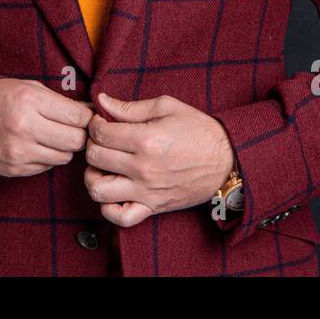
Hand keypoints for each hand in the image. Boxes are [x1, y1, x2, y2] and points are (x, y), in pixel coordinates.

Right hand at [0, 78, 93, 177]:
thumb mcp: (25, 87)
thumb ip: (58, 99)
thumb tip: (91, 111)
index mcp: (29, 101)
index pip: (78, 116)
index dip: (87, 116)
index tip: (86, 115)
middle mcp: (25, 127)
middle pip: (76, 141)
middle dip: (79, 134)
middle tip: (73, 128)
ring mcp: (19, 152)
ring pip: (64, 157)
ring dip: (63, 147)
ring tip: (52, 135)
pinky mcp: (14, 169)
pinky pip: (47, 166)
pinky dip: (47, 157)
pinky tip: (36, 145)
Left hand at [83, 93, 234, 227]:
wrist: (227, 160)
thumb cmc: (198, 130)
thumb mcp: (167, 107)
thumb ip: (130, 107)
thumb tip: (102, 101)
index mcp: (146, 139)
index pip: (100, 133)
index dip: (94, 124)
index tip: (101, 122)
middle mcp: (143, 168)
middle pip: (95, 158)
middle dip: (92, 145)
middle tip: (102, 140)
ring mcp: (147, 191)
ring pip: (98, 190)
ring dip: (93, 176)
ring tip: (102, 166)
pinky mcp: (153, 207)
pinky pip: (120, 217)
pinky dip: (108, 208)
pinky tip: (112, 192)